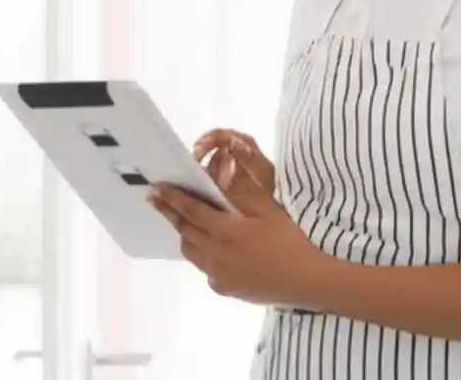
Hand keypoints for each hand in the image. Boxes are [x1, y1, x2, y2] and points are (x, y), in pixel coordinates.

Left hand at [149, 138, 323, 306]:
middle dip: (170, 213)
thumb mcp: (268, 209)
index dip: (172, 198)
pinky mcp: (223, 288)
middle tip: (155, 200)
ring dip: (184, 233)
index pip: (191, 211)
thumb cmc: (288, 240)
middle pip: (185, 230)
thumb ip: (242, 192)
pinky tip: (211, 247)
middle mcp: (215, 254)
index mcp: (225, 231)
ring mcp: (217, 274)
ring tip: (181, 221)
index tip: (156, 188)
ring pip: (191, 251)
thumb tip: (220, 172)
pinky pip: (204, 267)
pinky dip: (202, 253)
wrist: (304, 281)